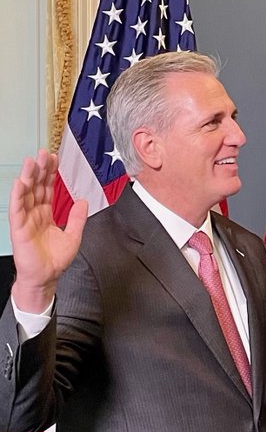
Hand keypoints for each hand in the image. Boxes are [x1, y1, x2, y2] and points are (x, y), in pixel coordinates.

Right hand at [9, 151, 87, 312]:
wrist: (46, 277)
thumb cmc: (55, 260)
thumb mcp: (73, 236)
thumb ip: (77, 218)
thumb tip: (83, 201)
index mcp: (47, 213)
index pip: (48, 188)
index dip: (51, 174)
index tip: (54, 159)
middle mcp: (35, 213)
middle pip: (37, 186)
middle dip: (40, 170)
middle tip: (44, 153)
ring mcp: (26, 219)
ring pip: (26, 193)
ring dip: (28, 177)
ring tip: (32, 162)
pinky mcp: (19, 227)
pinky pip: (17, 208)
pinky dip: (18, 194)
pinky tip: (21, 182)